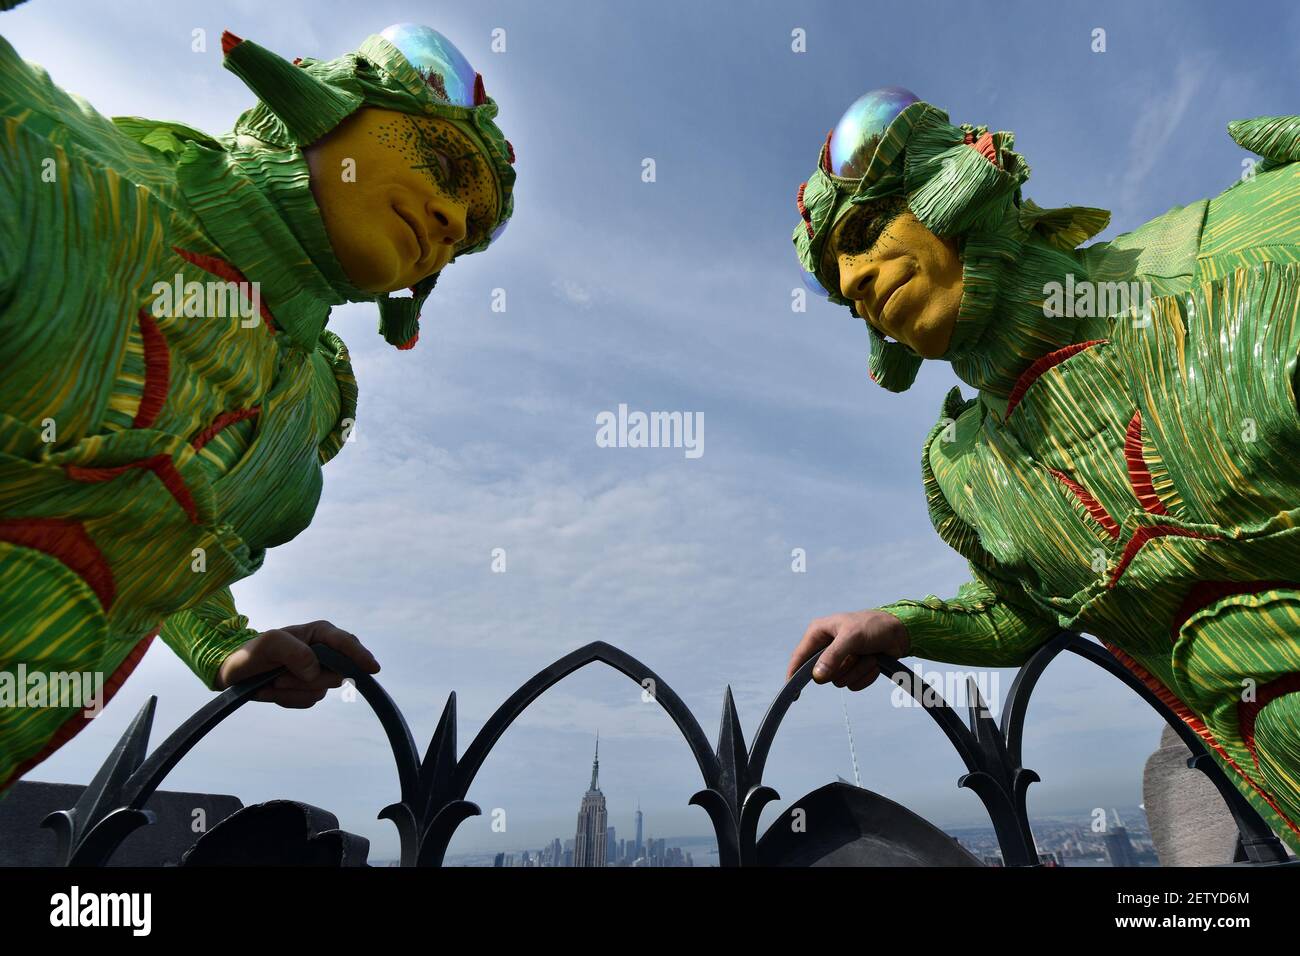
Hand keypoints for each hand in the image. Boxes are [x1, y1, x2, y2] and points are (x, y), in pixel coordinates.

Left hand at [214, 620, 380, 707]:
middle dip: (306, 680)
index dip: (360, 656)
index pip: (346, 644)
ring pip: (319, 691)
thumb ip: (295, 652)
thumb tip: (316, 672)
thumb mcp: (270, 644)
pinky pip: (307, 702)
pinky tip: (272, 690)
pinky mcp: (309, 690)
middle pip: (335, 673)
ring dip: (291, 691)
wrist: (235, 672)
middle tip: (279, 677)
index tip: (372, 669)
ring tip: (271, 682)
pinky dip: (287, 700)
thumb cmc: (253, 651)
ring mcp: (319, 673)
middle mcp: (324, 653)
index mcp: (321, 634)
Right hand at [786, 610, 909, 689]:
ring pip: (840, 681)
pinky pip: (854, 684)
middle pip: (823, 674)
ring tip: (867, 654)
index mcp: (819, 633)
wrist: (899, 632)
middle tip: (855, 654)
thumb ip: (833, 656)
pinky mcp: (853, 669)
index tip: (791, 692)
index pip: (800, 656)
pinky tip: (874, 661)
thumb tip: (816, 677)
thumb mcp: (851, 637)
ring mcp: (840, 660)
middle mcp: (826, 647)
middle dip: (842, 667)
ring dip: (858, 670)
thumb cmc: (873, 626)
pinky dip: (866, 675)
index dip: (793, 674)